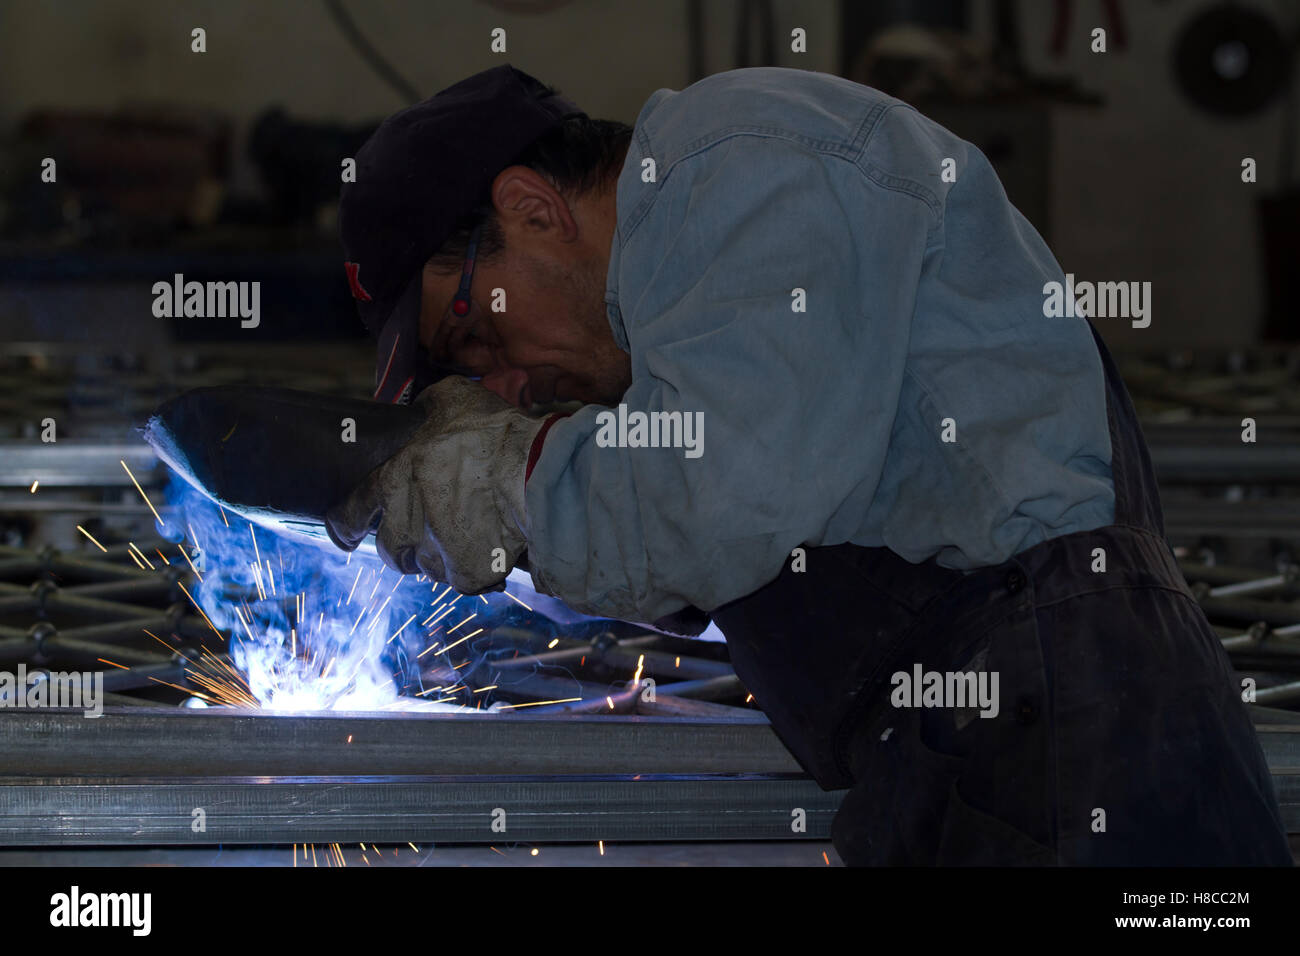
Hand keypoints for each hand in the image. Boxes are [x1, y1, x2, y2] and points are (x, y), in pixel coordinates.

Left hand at [325, 376, 545, 592]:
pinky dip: (474, 570)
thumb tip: (422, 410)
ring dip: (441, 558)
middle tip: (423, 541)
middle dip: (403, 549)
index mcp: (394, 479)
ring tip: (467, 539)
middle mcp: (407, 521)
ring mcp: (436, 551)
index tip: (347, 536)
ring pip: (428, 567)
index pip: (352, 511)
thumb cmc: (494, 433)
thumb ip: (428, 408)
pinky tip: (489, 551)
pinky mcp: (466, 572)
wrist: (535, 471)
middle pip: (390, 551)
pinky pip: (462, 580)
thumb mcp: (453, 398)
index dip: (346, 526)